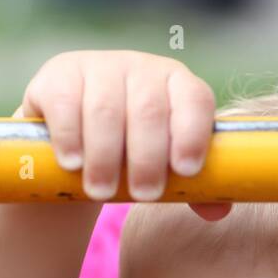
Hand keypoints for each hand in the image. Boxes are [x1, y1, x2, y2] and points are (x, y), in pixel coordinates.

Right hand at [16, 50, 229, 219]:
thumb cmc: (133, 156)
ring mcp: (99, 66)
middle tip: (144, 195)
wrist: (77, 140)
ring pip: (105, 109)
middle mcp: (142, 68)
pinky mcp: (60, 74)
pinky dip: (69, 137)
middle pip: (149, 110)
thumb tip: (217, 211)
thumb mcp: (164, 168)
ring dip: (105, 157)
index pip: (195, 100)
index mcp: (179, 85)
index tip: (185, 171)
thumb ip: (193, 189)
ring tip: (101, 192)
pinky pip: (65, 104)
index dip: (192, 134)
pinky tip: (73, 163)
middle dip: (148, 158)